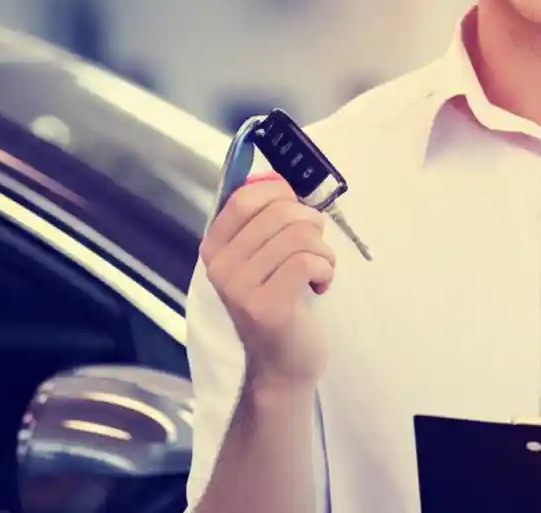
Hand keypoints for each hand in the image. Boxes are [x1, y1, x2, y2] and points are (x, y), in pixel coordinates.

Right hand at [199, 173, 334, 392]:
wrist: (283, 365)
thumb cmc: (281, 304)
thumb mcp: (264, 258)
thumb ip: (263, 219)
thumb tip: (272, 175)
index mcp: (214, 248)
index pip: (246, 197)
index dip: (281, 194)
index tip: (297, 215)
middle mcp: (220, 267)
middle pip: (280, 212)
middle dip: (311, 225)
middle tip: (314, 250)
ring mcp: (240, 288)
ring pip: (299, 235)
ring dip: (322, 251)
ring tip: (318, 271)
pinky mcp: (266, 307)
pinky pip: (307, 260)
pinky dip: (326, 269)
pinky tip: (320, 285)